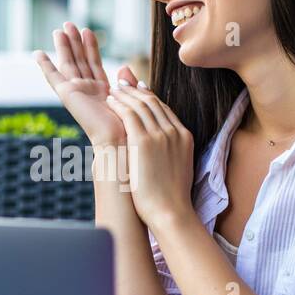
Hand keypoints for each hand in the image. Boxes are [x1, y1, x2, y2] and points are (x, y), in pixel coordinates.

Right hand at [33, 22, 136, 145]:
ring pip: (69, 62)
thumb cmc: (129, 127)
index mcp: (103, 91)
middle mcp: (88, 90)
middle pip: (79, 60)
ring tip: (61, 27)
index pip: (94, 64)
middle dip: (74, 41)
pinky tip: (37, 53)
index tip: (87, 30)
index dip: (91, 47)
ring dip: (65, 45)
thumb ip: (126, 80)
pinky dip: (45, 65)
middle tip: (68, 23)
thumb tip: (125, 66)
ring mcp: (77, 92)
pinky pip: (53, 77)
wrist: (119, 141)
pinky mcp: (67, 95)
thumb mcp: (131, 97)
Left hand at [105, 82, 195, 230]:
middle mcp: (174, 131)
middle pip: (152, 102)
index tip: (137, 89)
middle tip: (121, 82)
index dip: (148, 96)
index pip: (164, 108)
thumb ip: (168, 152)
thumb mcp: (176, 168)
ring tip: (112, 90)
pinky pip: (129, 114)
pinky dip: (119, 105)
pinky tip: (109, 101)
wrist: (170, 211)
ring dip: (125, 94)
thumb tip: (156, 151)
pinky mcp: (144, 141)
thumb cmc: (169, 198)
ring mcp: (160, 135)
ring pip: (140, 105)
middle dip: (135, 89)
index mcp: (184, 136)